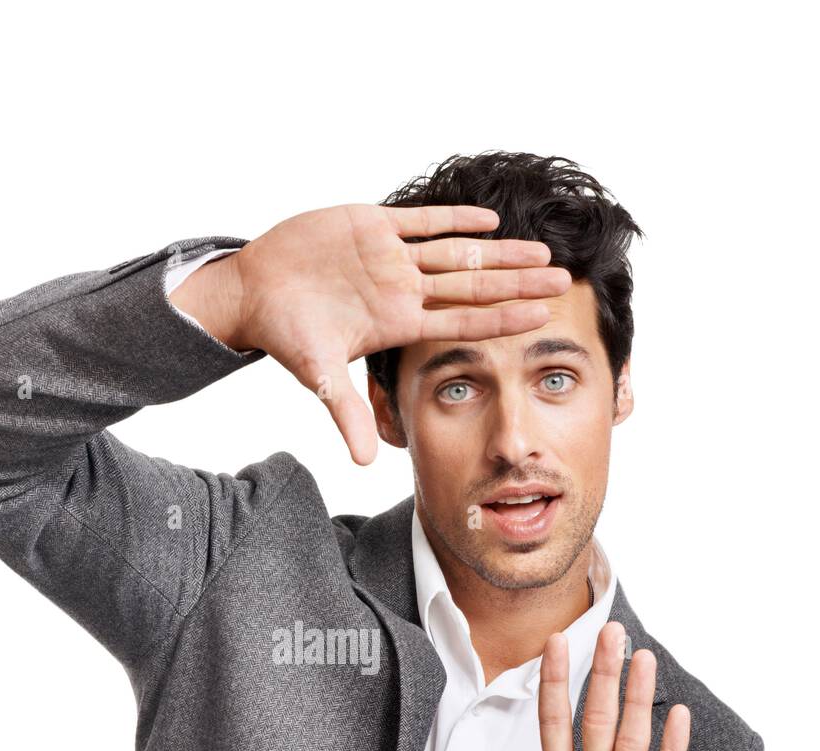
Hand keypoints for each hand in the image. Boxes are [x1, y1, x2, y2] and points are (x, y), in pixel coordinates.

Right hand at [189, 203, 570, 465]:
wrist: (254, 292)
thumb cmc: (284, 333)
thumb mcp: (318, 374)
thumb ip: (345, 413)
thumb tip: (364, 464)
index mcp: (398, 323)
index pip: (462, 321)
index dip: (502, 318)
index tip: (543, 318)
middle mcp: (403, 290)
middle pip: (473, 285)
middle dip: (518, 283)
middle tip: (565, 280)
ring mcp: (391, 258)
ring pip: (457, 252)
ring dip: (498, 251)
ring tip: (541, 250)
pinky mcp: (371, 225)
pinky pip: (421, 220)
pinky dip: (453, 218)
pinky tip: (489, 220)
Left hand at [408, 623, 690, 750]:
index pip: (555, 721)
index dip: (555, 681)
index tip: (556, 639)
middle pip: (598, 718)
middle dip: (602, 674)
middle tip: (611, 627)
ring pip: (632, 738)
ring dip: (637, 698)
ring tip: (642, 657)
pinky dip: (671, 748)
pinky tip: (678, 713)